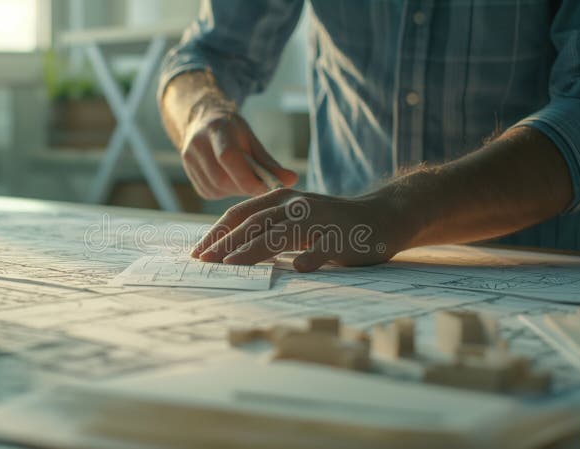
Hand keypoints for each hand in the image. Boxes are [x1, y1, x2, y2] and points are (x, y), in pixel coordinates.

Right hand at [181, 109, 297, 198]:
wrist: (203, 122)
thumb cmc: (233, 131)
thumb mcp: (251, 139)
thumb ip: (269, 163)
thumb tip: (292, 180)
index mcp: (216, 129)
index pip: (228, 158)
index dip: (248, 178)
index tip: (267, 187)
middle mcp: (196, 145)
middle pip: (222, 178)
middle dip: (244, 186)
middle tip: (259, 183)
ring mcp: (189, 162)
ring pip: (216, 189)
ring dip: (236, 190)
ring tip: (244, 177)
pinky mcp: (191, 177)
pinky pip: (211, 192)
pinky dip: (226, 191)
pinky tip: (231, 180)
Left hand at [190, 189, 414, 271]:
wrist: (382, 216)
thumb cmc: (330, 224)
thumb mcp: (294, 221)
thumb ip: (266, 229)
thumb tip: (226, 251)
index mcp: (280, 201)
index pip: (240, 214)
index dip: (217, 234)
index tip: (197, 255)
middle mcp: (296, 205)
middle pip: (254, 223)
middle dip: (226, 244)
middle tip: (204, 263)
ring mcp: (320, 219)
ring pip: (282, 233)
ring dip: (255, 249)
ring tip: (233, 265)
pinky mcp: (342, 235)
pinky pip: (324, 247)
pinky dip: (311, 257)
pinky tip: (299, 269)